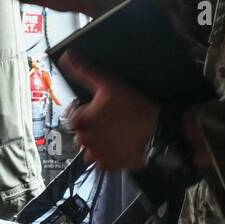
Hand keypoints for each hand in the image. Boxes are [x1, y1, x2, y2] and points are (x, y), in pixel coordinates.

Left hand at [57, 51, 158, 171]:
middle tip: (111, 122)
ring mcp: (95, 154)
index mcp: (80, 120)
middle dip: (92, 127)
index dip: (86, 112)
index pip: (73, 116)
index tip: (98, 111)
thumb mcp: (109, 85)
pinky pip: (101, 160)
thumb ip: (84, 72)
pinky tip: (119, 144)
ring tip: (116, 133)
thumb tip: (67, 58)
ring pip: (89, 146)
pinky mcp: (107, 165)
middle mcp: (84, 139)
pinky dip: (107, 154)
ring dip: (98, 141)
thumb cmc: (135, 109)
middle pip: (81, 132)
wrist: (157, 133)